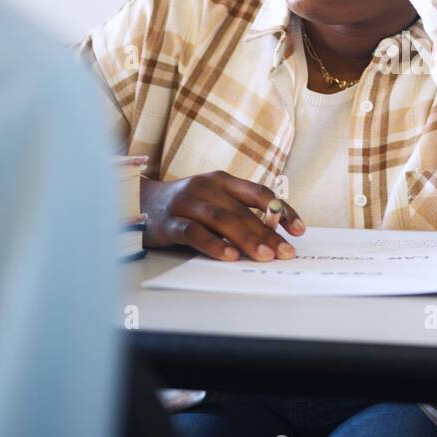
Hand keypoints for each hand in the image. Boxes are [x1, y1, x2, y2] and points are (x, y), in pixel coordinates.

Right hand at [140, 171, 305, 261]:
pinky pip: (194, 233)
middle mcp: (205, 187)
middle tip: (285, 252)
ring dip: (246, 239)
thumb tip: (275, 235)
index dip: (281, 210)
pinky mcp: (168, 223)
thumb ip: (239, 213)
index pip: (259, 193)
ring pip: (222, 220)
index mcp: (222, 180)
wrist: (137, 202)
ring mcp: (186, 204)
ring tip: (265, 255)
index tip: (299, 230)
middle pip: (242, 210)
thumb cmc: (185, 205)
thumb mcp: (213, 200)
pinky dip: (214, 244)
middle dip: (268, 232)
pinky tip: (230, 256)